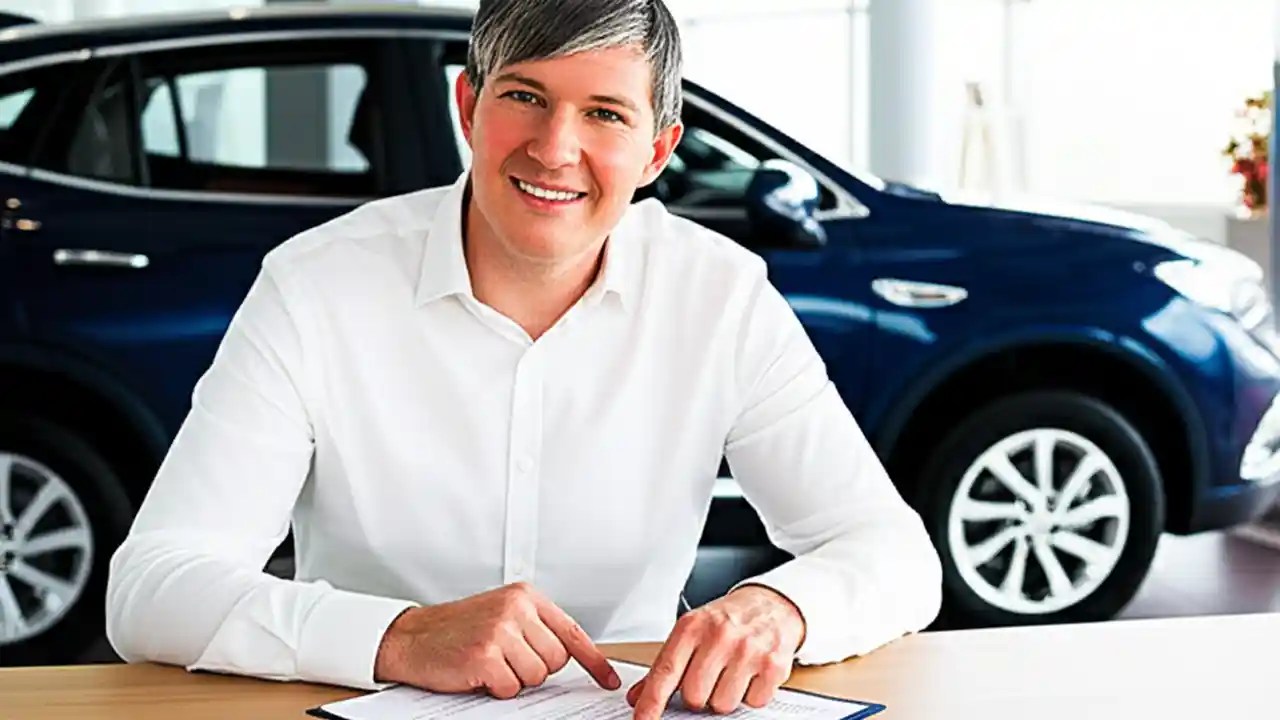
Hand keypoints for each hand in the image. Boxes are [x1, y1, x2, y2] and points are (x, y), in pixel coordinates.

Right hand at [373, 582, 620, 698]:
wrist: (412, 637)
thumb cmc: (456, 630)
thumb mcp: (501, 615)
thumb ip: (534, 629)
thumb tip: (569, 658)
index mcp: (525, 596)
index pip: (571, 632)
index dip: (593, 661)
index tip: (608, 680)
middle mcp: (516, 608)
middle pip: (555, 660)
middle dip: (534, 669)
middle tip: (505, 661)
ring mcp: (501, 630)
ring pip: (536, 676)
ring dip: (513, 679)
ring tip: (489, 663)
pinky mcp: (485, 654)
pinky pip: (511, 688)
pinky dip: (495, 689)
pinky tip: (477, 672)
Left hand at [627, 585, 805, 717]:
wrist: (771, 604)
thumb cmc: (728, 620)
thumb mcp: (693, 631)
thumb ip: (666, 665)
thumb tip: (638, 697)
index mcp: (693, 626)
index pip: (666, 671)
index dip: (651, 702)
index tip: (642, 719)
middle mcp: (720, 636)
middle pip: (694, 696)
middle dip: (698, 696)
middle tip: (708, 676)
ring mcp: (748, 650)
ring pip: (722, 704)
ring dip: (724, 697)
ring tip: (731, 672)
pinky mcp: (773, 665)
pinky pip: (752, 702)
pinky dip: (750, 695)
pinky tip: (751, 674)